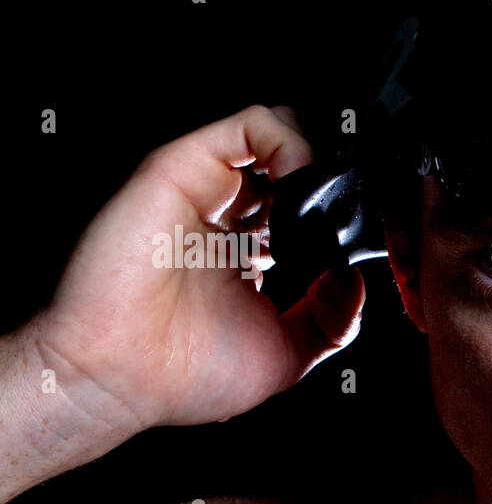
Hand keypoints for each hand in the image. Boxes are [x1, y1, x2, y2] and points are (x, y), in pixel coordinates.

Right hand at [34, 105, 364, 431]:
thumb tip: (355, 279)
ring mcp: (207, 192)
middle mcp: (228, 219)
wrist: (120, 378)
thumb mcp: (287, 356)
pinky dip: (290, 143)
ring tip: (324, 207)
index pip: (304, 211)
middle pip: (294, 169)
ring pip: (277, 137)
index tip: (360, 245)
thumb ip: (332, 321)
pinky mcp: (186, 170)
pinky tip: (303, 187)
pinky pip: (249, 125)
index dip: (337, 220)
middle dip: (332, 186)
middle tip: (348, 220)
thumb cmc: (184, 376)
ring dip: (316, 162)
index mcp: (248, 255)